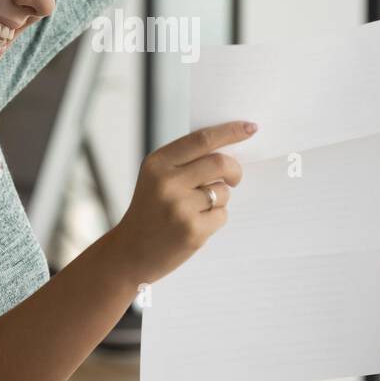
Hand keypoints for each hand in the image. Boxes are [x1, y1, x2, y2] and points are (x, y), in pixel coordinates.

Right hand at [109, 121, 255, 285]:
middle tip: (234, 178)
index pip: (202, 139)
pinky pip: (221, 215)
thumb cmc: (149, 211)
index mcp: (158, 163)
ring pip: (223, 192)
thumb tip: (229, 150)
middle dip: (234, 170)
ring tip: (197, 211)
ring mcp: (180, 208)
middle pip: (220, 163)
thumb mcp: (156, 178)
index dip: (230, 131)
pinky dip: (215, 219)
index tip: (250, 127)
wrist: (129, 253)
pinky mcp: (193, 231)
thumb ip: (186, 162)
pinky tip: (194, 226)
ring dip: (220, 199)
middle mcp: (167, 183)